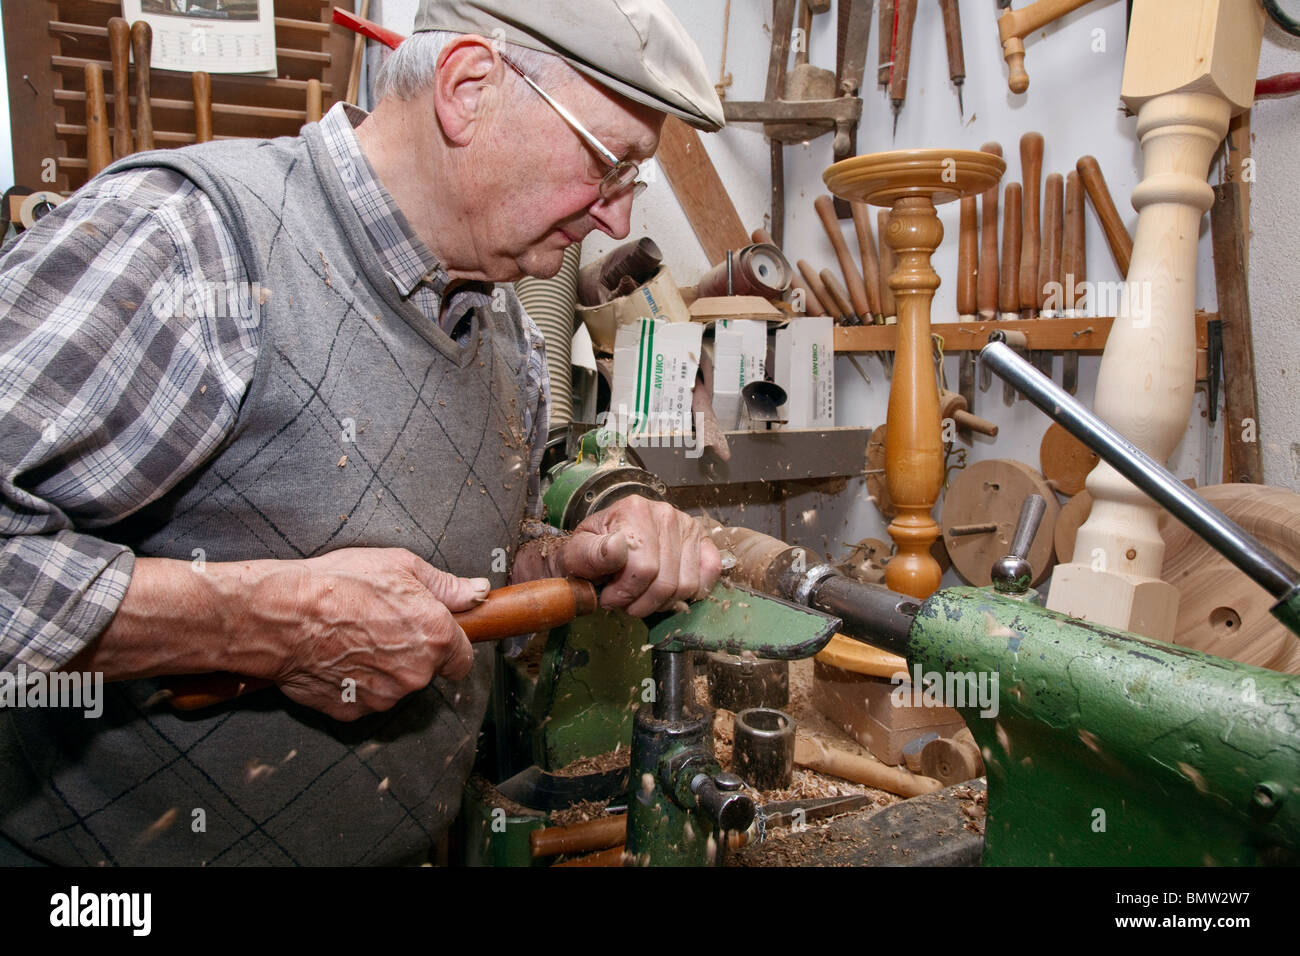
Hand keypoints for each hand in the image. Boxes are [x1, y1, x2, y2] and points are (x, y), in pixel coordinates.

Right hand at [274, 548, 488, 719]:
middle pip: (427, 671)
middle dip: (412, 653)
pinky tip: (337, 657)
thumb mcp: (401, 566)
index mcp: (436, 637)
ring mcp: (385, 696)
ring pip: (395, 686)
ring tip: (354, 638)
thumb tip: (477, 591)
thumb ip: (446, 586)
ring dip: (383, 669)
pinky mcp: (353, 710)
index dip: (449, 646)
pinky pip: (364, 698)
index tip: (432, 636)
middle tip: (380, 626)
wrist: (283, 615)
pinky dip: (354, 683)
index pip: (463, 659)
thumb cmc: (340, 584)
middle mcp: (416, 673)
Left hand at [545, 496, 720, 616]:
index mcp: (634, 510)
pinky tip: (668, 592)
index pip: (643, 569)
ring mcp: (687, 526)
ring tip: (641, 596)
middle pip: (665, 581)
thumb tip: (617, 548)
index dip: (624, 594)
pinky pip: (710, 573)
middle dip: (641, 602)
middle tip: (623, 602)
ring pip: (686, 585)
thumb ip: (592, 553)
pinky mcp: (702, 540)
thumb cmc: (591, 550)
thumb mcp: (578, 552)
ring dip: (661, 602)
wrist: (603, 543)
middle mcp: (665, 513)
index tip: (608, 597)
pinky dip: (691, 592)